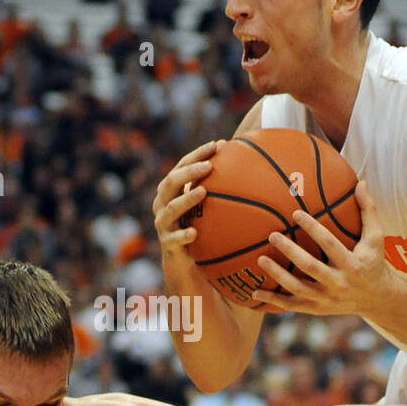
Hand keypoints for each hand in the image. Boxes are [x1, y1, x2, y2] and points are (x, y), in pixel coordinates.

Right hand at [152, 140, 223, 260]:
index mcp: (170, 190)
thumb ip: (215, 185)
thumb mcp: (204, 205)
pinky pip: (174, 238)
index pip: (181, 166)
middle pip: (171, 182)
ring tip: (203, 192)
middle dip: (190, 172)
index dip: (197, 155)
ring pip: (171, 208)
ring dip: (186, 199)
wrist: (183, 260)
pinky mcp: (167, 242)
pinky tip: (194, 233)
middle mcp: (162, 203)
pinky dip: (183, 235)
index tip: (216, 145)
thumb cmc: (196, 225)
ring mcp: (163, 223)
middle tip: (209, 166)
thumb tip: (244, 161)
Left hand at [248, 179, 394, 316]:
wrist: (378, 300)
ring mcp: (326, 299)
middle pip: (311, 267)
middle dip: (290, 252)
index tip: (295, 213)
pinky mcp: (317, 309)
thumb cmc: (374, 263)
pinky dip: (272, 300)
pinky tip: (254, 291)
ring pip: (297, 288)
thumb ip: (368, 210)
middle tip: (272, 235)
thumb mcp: (375, 238)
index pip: (330, 244)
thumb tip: (361, 182)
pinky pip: (291, 306)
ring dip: (277, 275)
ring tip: (260, 260)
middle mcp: (339, 284)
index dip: (313, 229)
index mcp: (353, 265)